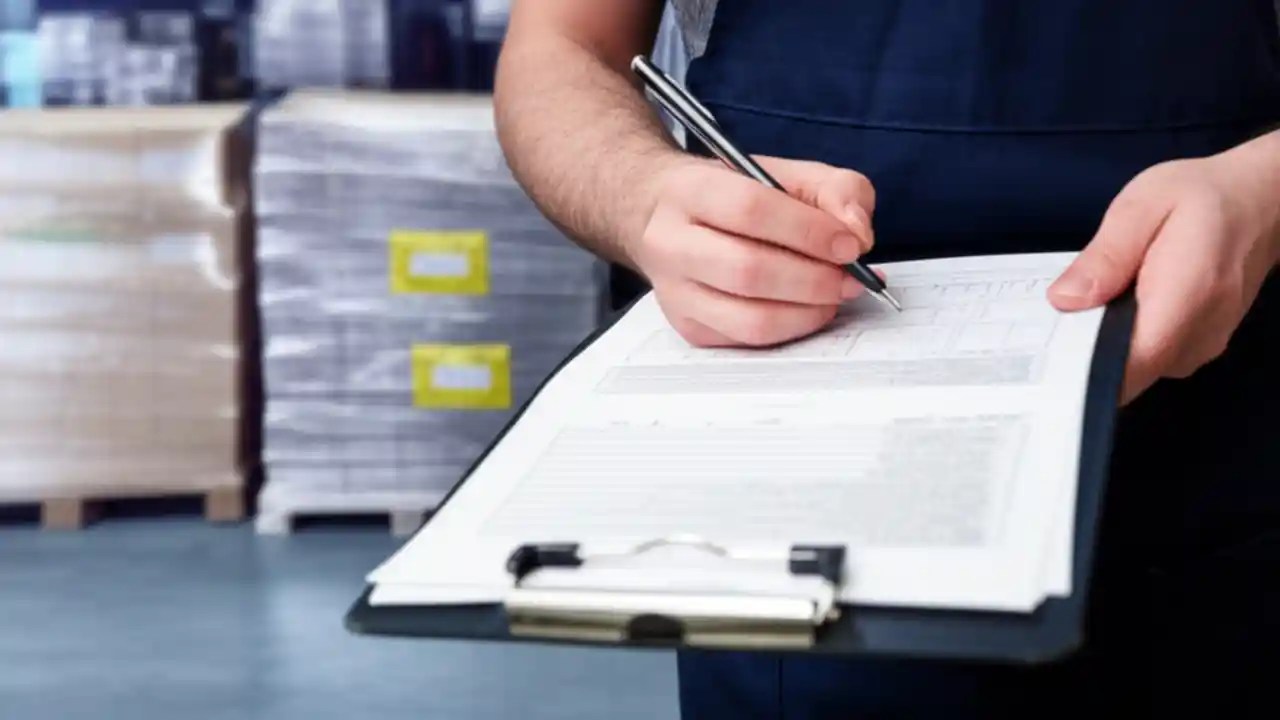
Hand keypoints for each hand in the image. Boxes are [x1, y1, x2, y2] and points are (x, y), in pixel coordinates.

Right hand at [630, 155, 876, 346]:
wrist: (670, 217)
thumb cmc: (735, 195)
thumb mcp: (789, 174)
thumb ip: (837, 190)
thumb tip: (857, 234)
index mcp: (690, 190)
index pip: (750, 210)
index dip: (809, 231)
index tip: (849, 244)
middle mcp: (671, 243)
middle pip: (747, 271)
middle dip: (813, 279)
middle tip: (850, 278)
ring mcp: (674, 292)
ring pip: (748, 319)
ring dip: (807, 312)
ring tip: (834, 295)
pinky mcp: (688, 327)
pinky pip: (748, 340)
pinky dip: (791, 328)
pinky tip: (807, 308)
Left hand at [1049, 137, 1279, 403]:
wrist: (1257, 204)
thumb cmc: (1199, 197)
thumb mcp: (1142, 206)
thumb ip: (1105, 256)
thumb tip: (1065, 301)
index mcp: (1186, 297)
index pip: (1130, 364)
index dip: (1081, 371)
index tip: (1044, 359)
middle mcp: (1197, 336)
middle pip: (1126, 373)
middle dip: (1082, 355)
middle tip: (1046, 327)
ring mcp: (1199, 348)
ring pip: (1135, 368)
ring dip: (1102, 346)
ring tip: (1078, 309)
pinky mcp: (1194, 348)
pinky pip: (1148, 358)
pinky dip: (1122, 341)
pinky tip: (1108, 310)